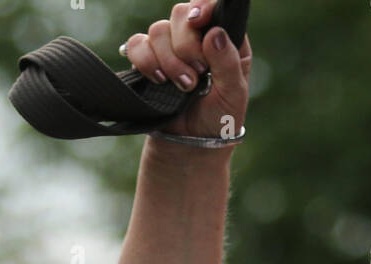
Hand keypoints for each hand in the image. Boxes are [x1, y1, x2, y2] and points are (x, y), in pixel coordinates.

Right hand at [124, 0, 250, 139]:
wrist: (193, 144)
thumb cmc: (219, 120)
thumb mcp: (233, 95)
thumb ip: (228, 64)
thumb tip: (215, 33)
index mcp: (224, 40)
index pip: (212, 7)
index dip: (203, 6)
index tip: (199, 20)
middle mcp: (196, 38)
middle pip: (181, 14)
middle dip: (187, 45)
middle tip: (198, 73)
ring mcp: (170, 47)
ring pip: (159, 30)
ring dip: (170, 61)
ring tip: (185, 87)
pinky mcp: (148, 59)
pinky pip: (137, 45)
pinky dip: (146, 62)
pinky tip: (159, 80)